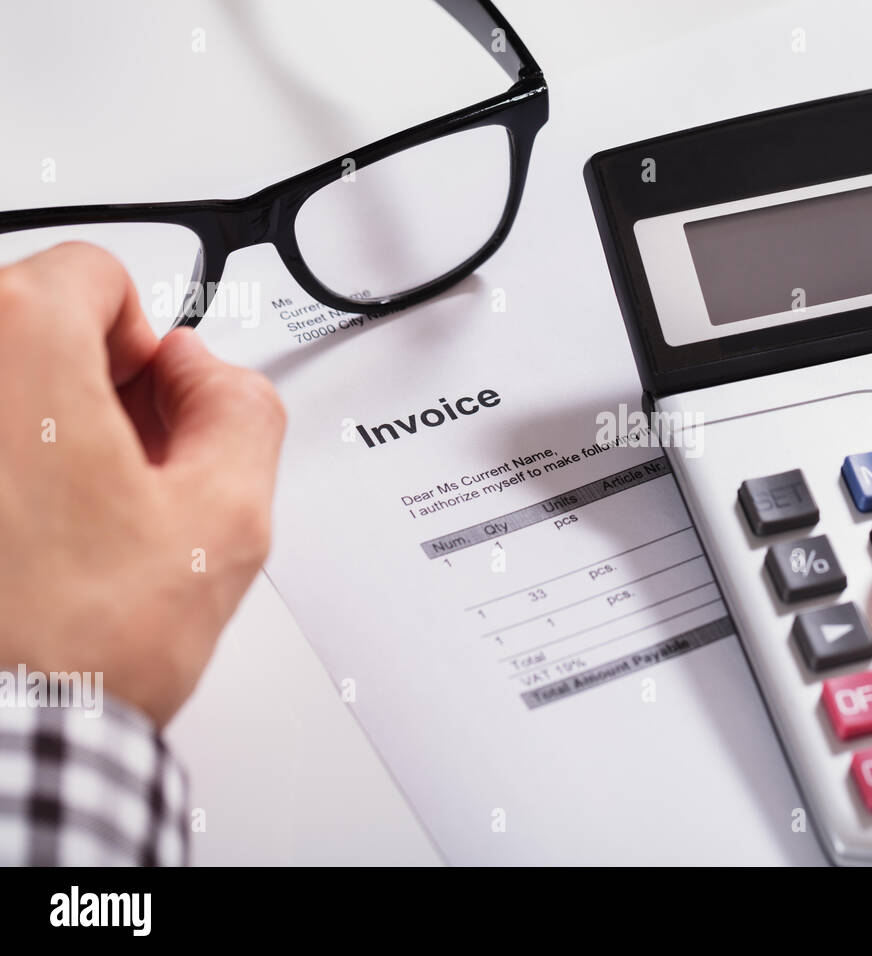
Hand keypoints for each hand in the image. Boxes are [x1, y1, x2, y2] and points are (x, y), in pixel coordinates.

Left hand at [0, 243, 284, 724]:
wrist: (2, 738)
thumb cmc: (80, 644)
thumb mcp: (228, 514)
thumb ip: (242, 405)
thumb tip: (203, 377)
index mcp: (17, 347)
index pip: (94, 274)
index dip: (146, 344)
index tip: (153, 403)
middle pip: (32, 324)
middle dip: (92, 385)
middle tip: (126, 473)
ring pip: (4, 391)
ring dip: (43, 429)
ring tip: (76, 520)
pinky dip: (12, 470)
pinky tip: (29, 540)